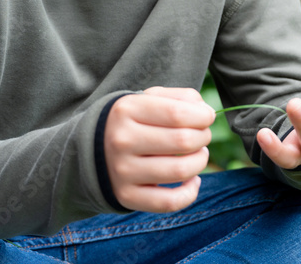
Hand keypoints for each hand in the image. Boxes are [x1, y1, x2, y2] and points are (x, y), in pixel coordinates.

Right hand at [104, 87, 215, 211]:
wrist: (92, 147)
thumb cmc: (133, 119)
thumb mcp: (149, 98)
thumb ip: (180, 97)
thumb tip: (205, 112)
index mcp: (127, 110)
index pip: (178, 113)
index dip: (203, 116)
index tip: (207, 117)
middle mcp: (122, 140)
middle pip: (183, 141)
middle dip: (203, 137)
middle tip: (202, 135)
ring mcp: (122, 171)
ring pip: (180, 171)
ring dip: (200, 161)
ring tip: (198, 154)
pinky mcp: (126, 196)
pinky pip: (169, 202)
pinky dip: (190, 192)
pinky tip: (192, 180)